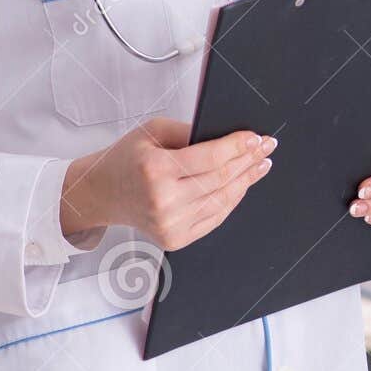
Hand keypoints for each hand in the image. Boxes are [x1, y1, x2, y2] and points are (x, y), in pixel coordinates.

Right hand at [60, 117, 275, 249]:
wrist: (102, 193)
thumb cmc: (128, 158)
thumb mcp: (154, 131)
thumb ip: (190, 131)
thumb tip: (229, 135)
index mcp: (155, 170)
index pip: (211, 158)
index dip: (239, 146)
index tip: (257, 137)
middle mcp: (163, 200)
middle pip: (221, 179)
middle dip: (249, 160)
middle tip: (267, 146)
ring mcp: (170, 224)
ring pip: (223, 199)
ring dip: (247, 180)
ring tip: (261, 164)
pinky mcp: (175, 239)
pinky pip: (215, 217)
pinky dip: (232, 199)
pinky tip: (243, 184)